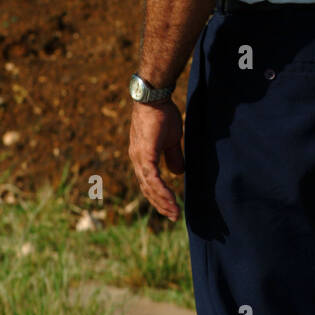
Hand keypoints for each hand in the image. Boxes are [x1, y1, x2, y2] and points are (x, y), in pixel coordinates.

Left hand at [128, 100, 184, 221]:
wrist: (154, 98)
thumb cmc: (162, 115)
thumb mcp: (172, 139)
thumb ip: (173, 156)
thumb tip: (177, 173)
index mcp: (141, 157)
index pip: (148, 182)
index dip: (158, 196)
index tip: (170, 207)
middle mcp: (137, 160)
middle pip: (147, 189)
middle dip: (160, 204)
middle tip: (173, 216)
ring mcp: (139, 158)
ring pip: (149, 187)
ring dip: (162, 201)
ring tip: (174, 213)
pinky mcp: (145, 154)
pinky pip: (153, 178)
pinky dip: (161, 191)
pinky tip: (170, 200)